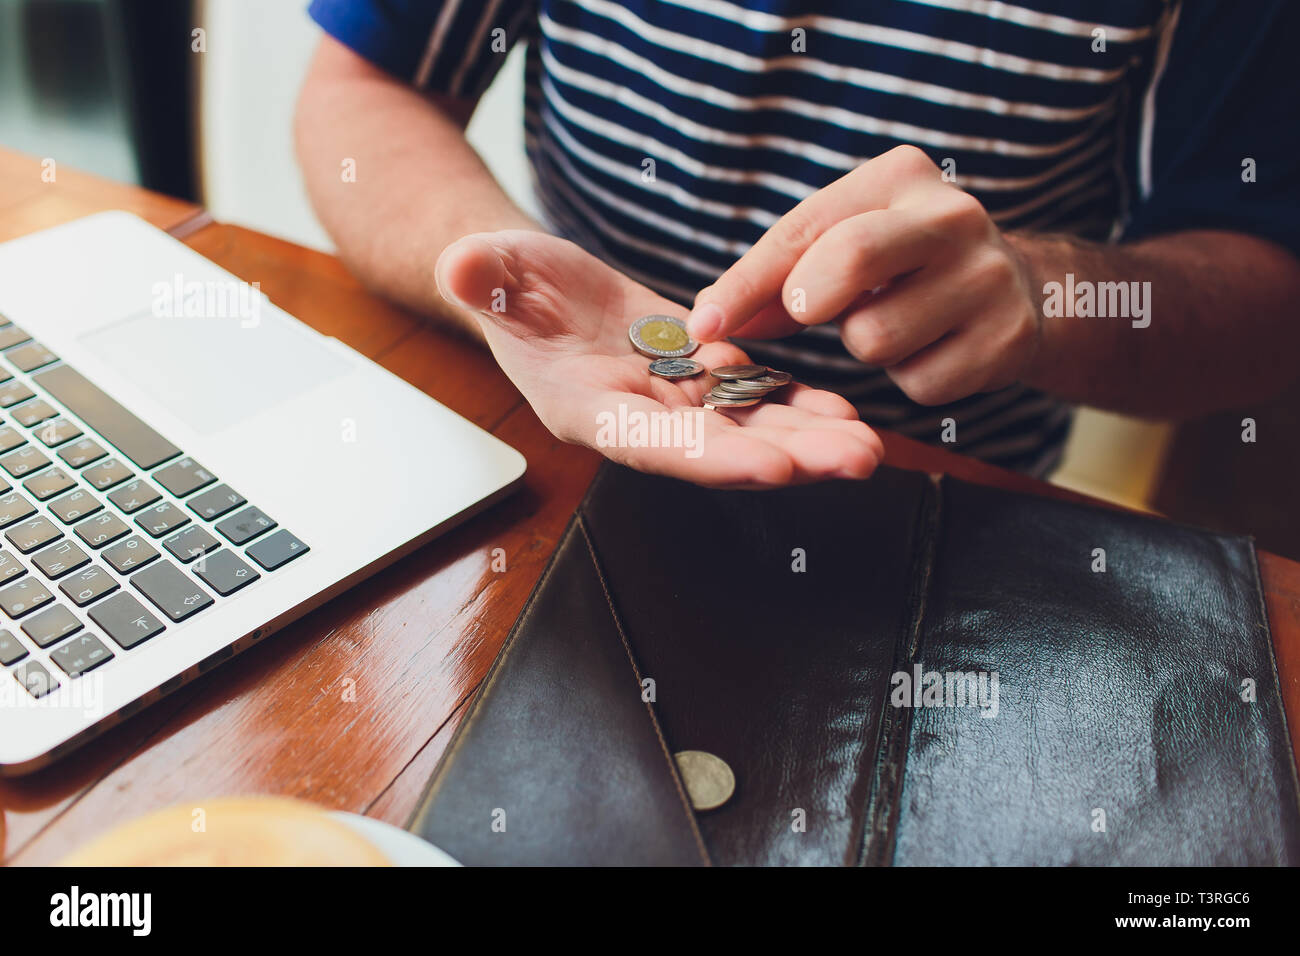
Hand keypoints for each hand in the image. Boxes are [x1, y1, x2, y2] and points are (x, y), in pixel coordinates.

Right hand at [435, 230, 882, 487]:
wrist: (532, 288)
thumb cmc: (502, 284)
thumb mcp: (486, 272)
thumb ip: (479, 276)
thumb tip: (461, 266)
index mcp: (587, 409)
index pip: (652, 442)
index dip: (710, 457)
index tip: (771, 467)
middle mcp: (638, 418)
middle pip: (718, 448)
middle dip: (786, 459)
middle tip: (855, 461)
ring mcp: (672, 400)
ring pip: (747, 427)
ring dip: (807, 440)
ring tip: (868, 445)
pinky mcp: (698, 373)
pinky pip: (754, 394)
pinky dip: (797, 403)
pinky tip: (844, 410)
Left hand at [688, 145, 1042, 405]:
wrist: (1014, 288)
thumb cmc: (899, 263)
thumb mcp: (841, 243)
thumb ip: (775, 278)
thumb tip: (706, 323)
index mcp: (899, 176)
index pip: (804, 230)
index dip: (745, 284)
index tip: (704, 326)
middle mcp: (952, 215)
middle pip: (851, 260)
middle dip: (811, 301)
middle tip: (812, 312)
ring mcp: (989, 276)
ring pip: (876, 339)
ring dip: (865, 347)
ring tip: (892, 322)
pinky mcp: (1008, 338)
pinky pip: (919, 384)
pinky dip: (908, 379)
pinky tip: (931, 347)